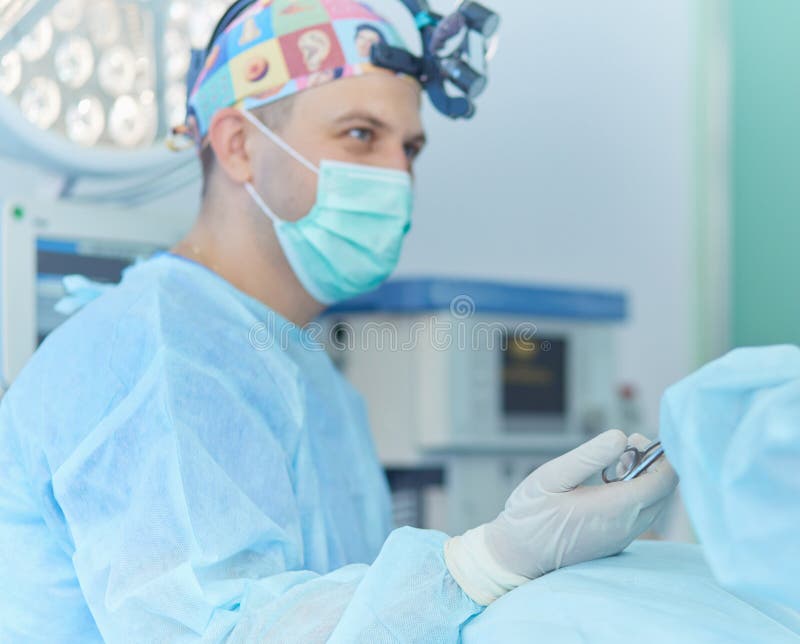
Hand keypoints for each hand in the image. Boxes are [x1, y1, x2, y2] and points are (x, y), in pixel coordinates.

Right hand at [444, 430, 677, 604]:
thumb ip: (588, 456)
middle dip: (652, 463)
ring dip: (643, 478)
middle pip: (665, 491)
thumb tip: (621, 437)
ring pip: (654, 503)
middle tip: (623, 446)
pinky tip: (607, 485)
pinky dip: (634, 493)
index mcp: (616, 509)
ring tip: (613, 464)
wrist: (516, 557)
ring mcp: (623, 538)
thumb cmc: (529, 515)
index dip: (660, 454)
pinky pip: (641, 514)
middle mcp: (627, 527)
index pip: (665, 480)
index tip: (635, 439)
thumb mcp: (552, 477)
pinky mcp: (616, 542)